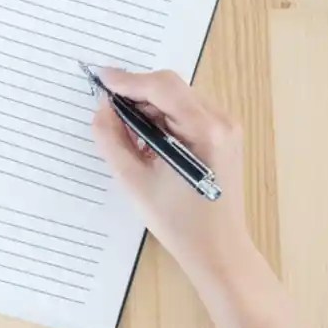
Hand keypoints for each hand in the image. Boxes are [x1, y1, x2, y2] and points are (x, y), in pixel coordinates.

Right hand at [90, 69, 253, 281]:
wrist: (217, 249)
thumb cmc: (176, 221)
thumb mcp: (133, 179)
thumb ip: (111, 138)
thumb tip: (103, 107)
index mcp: (204, 130)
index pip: (162, 87)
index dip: (128, 79)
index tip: (100, 78)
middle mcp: (221, 121)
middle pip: (171, 88)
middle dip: (137, 93)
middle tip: (109, 110)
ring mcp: (226, 127)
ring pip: (178, 97)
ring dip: (150, 105)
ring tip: (128, 131)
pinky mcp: (224, 135)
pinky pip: (187, 111)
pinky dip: (163, 116)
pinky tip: (149, 138)